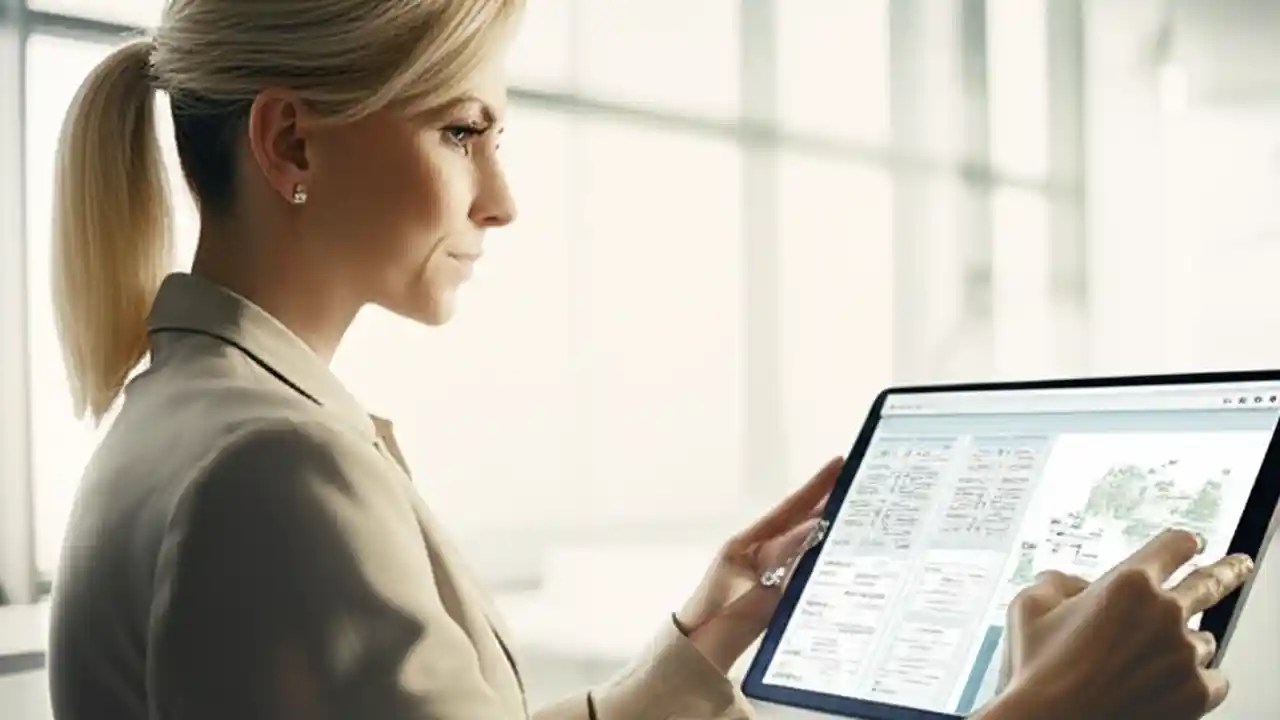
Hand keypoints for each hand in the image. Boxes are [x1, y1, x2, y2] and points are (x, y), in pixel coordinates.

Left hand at [676, 456, 842, 672]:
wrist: (705, 648)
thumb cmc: (720, 612)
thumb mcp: (751, 582)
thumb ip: (782, 557)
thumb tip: (813, 527)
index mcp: (751, 540)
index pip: (790, 507)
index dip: (815, 486)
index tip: (839, 463)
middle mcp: (765, 550)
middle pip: (803, 521)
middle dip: (830, 502)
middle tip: (862, 484)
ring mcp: (775, 570)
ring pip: (810, 543)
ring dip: (833, 530)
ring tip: (864, 514)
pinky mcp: (785, 591)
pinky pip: (810, 569)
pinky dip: (829, 559)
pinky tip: (850, 556)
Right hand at [981, 529, 1255, 719]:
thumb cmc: (1038, 670)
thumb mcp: (1028, 607)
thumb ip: (1057, 581)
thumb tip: (1078, 584)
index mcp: (1128, 583)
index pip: (1176, 545)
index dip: (1184, 542)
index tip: (1192, 544)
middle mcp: (1165, 612)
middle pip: (1212, 580)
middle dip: (1230, 570)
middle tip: (1239, 565)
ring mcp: (1186, 653)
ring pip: (1202, 638)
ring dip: (1184, 643)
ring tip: (1154, 660)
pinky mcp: (1198, 692)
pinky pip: (1214, 678)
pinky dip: (1196, 679)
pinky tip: (1169, 684)